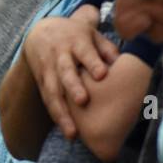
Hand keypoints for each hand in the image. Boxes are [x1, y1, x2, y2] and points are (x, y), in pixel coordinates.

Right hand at [22, 8, 118, 139]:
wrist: (39, 30)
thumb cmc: (74, 34)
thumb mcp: (91, 33)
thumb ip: (107, 49)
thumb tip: (122, 64)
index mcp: (76, 41)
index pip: (84, 52)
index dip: (92, 62)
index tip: (101, 75)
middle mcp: (60, 55)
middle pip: (65, 72)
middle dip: (73, 86)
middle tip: (83, 101)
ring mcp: (48, 69)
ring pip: (53, 91)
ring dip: (62, 112)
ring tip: (73, 132)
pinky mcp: (41, 82)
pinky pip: (48, 100)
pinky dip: (57, 116)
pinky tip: (67, 131)